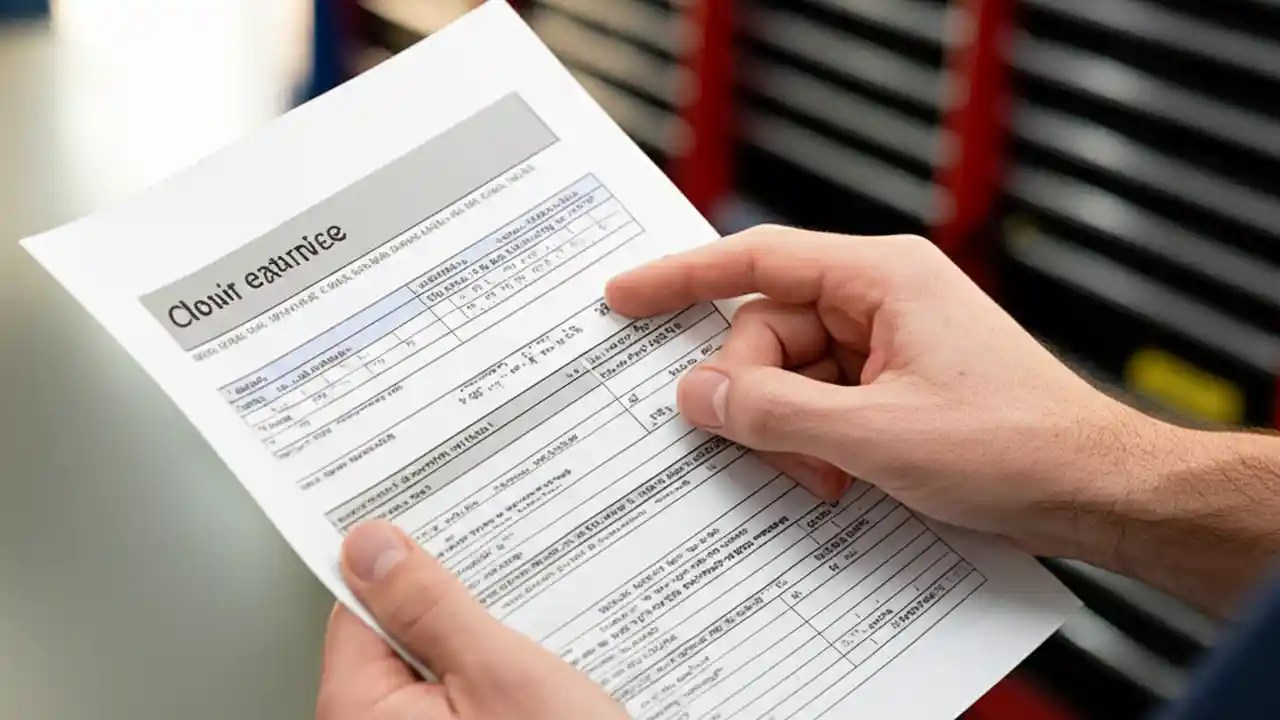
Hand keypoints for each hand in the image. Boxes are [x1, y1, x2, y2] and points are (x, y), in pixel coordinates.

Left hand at [316, 521, 626, 719]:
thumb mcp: (502, 674)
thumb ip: (431, 606)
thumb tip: (372, 547)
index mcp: (359, 714)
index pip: (357, 608)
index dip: (404, 565)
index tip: (443, 531)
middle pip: (397, 640)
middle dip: (458, 611)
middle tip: (516, 599)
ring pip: (436, 674)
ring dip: (486, 651)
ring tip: (543, 650)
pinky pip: (457, 708)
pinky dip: (496, 689)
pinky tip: (541, 691)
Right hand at [606, 226, 1279, 613]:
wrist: (1093, 489)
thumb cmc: (1017, 447)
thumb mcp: (874, 436)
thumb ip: (773, 411)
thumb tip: (698, 393)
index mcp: (880, 277)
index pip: (755, 261)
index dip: (680, 279)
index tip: (624, 296)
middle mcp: (881, 298)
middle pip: (768, 331)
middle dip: (760, 398)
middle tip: (784, 455)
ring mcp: (889, 341)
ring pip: (791, 373)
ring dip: (793, 429)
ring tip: (835, 475)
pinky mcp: (895, 382)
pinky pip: (823, 398)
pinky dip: (818, 438)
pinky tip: (843, 475)